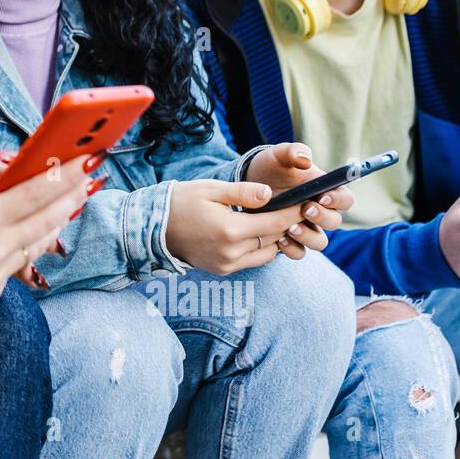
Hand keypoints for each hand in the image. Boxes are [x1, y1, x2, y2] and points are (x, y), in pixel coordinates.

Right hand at [0, 145, 91, 299]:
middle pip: (50, 220)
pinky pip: (21, 260)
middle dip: (73, 196)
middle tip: (90, 176)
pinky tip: (37, 225)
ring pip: (40, 242)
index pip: (37, 192)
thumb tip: (12, 160)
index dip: (67, 174)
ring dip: (58, 219)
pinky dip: (31, 240)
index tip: (88, 159)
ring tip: (70, 197)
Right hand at [166, 178, 333, 272]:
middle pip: (273, 239)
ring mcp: (226, 264)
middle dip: (287, 224)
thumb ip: (242, 192)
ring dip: (275, 238)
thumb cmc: (181, 202)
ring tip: (280, 220)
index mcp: (230, 230)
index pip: (275, 223)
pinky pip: (251, 260)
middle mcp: (231, 252)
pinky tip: (259, 232)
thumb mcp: (211, 189)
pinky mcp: (222, 270)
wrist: (153, 227)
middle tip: (298, 209)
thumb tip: (269, 194)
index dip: (294, 213)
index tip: (306, 202)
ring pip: (266, 253)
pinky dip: (260, 247)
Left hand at [243, 142, 352, 256]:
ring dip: (308, 237)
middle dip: (322, 218)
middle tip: (305, 209)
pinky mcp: (290, 240)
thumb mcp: (277, 155)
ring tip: (290, 228)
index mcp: (325, 191)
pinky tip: (279, 239)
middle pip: (335, 222)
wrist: (246, 185)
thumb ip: (292, 152)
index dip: (339, 200)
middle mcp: (319, 211)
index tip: (323, 196)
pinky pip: (299, 252)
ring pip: (320, 241)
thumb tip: (306, 160)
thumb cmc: (269, 168)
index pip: (346, 199)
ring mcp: (305, 228)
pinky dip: (292, 249)